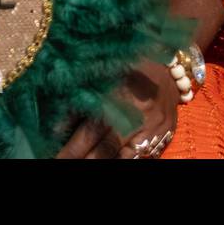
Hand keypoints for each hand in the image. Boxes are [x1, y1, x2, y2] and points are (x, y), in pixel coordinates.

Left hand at [56, 60, 179, 158]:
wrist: (171, 61)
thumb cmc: (132, 63)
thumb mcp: (104, 75)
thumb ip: (81, 100)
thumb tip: (56, 131)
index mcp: (122, 95)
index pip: (90, 133)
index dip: (70, 151)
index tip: (52, 158)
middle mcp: (141, 115)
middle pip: (105, 151)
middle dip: (83, 160)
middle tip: (62, 163)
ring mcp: (157, 127)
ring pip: (125, 158)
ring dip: (103, 163)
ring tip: (85, 163)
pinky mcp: (167, 132)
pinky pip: (144, 156)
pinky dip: (125, 160)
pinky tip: (111, 159)